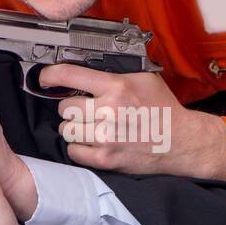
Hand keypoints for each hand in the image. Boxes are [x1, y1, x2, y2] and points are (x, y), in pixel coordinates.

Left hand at [39, 65, 225, 185]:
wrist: (181, 142)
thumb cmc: (163, 110)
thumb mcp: (144, 79)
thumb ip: (116, 73)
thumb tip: (86, 65)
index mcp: (117, 87)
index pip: (69, 76)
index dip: (50, 75)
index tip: (45, 78)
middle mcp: (109, 111)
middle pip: (64, 107)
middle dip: (70, 107)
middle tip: (83, 108)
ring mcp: (106, 137)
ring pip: (66, 130)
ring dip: (73, 127)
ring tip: (88, 125)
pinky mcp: (106, 159)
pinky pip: (74, 151)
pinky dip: (79, 147)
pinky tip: (91, 141)